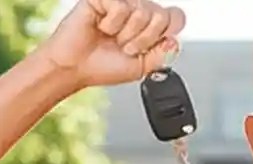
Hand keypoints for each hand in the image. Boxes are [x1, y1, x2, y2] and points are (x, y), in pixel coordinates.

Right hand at [41, 0, 186, 88]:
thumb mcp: (142, 68)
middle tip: (126, 47)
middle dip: (144, 40)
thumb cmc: (102, 66)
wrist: (75, 68)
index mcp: (150, 25)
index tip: (151, 47)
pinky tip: (102, 27)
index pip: (177, 17)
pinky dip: (111, 24)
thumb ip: (163, 56)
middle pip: (162, 16)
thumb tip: (173, 41)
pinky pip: (120, 6)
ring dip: (126, 34)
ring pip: (142, 11)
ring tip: (112, 38)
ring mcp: (123, 2)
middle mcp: (139, 10)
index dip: (168, 32)